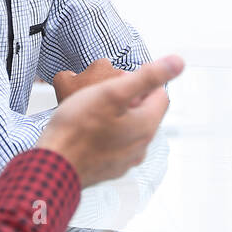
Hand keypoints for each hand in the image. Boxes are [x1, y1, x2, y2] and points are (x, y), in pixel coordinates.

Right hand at [38, 55, 183, 188]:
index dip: (141, 82)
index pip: (160, 95)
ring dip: (117, 117)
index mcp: (147, 127)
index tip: (117, 79)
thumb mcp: (112, 93)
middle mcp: (142, 147)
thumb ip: (147, 77)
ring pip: (130, 129)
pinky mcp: (110, 170)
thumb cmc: (78, 127)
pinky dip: (107, 135)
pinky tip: (86, 132)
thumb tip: (178, 62)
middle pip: (144, 112)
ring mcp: (126, 161)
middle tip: (101, 94)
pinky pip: (116, 145)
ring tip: (91, 112)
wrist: (52, 166)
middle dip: (129, 100)